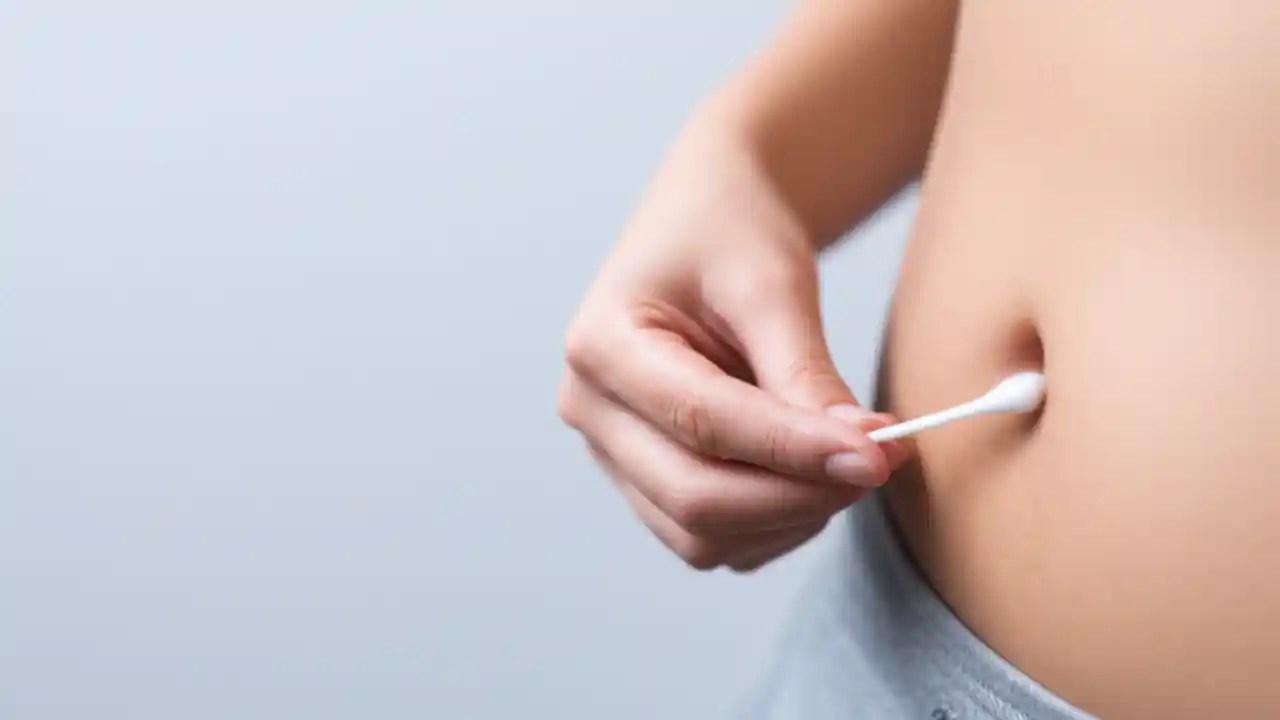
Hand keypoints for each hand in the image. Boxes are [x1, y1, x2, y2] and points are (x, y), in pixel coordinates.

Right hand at [558, 119, 907, 571]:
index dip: (794, 447)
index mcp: (602, 344)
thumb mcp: (772, 282)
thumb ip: (806, 373)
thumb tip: (860, 456)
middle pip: (692, 496)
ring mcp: (613, 453)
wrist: (705, 220)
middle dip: (796, 494)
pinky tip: (812, 476)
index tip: (878, 453)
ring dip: (788, 518)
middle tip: (878, 461)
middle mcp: (591, 409)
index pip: (701, 420)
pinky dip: (772, 526)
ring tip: (848, 459)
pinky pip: (710, 540)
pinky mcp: (646, 481)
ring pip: (701, 537)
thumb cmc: (729, 231)